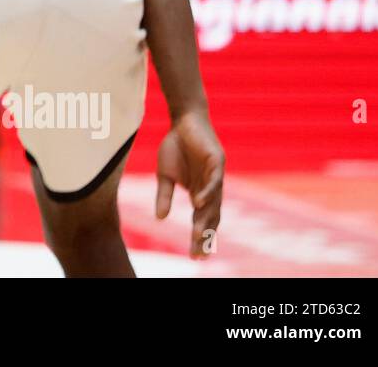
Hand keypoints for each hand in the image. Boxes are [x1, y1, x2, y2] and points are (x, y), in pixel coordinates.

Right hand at [155, 111, 224, 258]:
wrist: (183, 121)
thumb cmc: (175, 147)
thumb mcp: (164, 175)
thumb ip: (164, 196)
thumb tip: (159, 219)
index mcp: (200, 193)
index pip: (203, 220)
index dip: (201, 238)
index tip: (195, 257)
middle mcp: (211, 188)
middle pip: (211, 217)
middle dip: (205, 236)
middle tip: (198, 253)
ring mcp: (216, 176)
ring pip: (214, 202)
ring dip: (206, 219)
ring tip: (197, 235)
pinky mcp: (217, 162)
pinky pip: (214, 180)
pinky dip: (207, 192)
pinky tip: (198, 202)